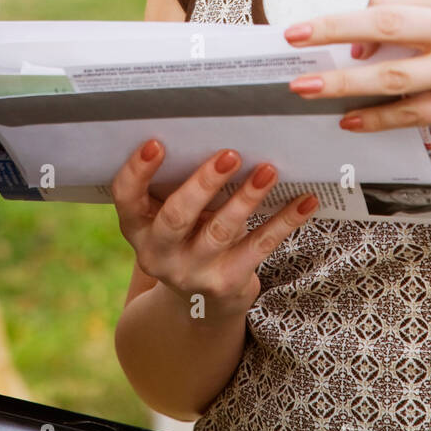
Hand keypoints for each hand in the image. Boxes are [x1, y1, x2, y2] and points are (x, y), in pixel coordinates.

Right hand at [111, 142, 318, 320]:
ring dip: (247, 198)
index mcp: (137, 226)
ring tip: (268, 170)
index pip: (126, 197)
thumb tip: (212, 126)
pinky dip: (284, 220)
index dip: (137, 171)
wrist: (199, 304)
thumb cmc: (186, 234)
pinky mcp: (227, 282)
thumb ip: (175, 183)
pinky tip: (305, 200)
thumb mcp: (168, 214)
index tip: (157, 142)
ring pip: (221, 231)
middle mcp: (158, 253)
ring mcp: (192, 272)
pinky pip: (259, 246)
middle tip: (230, 154)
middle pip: (176, 217)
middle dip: (204, 183)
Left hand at [283, 0, 430, 148]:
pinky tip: (349, 120)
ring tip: (303, 89)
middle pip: (384, 22)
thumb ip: (426, 11)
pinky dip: (376, 117)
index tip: (342, 36)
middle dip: (330, 28)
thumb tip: (365, 35)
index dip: (359, 15)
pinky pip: (411, 113)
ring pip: (390, 74)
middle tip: (290, 37)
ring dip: (341, 82)